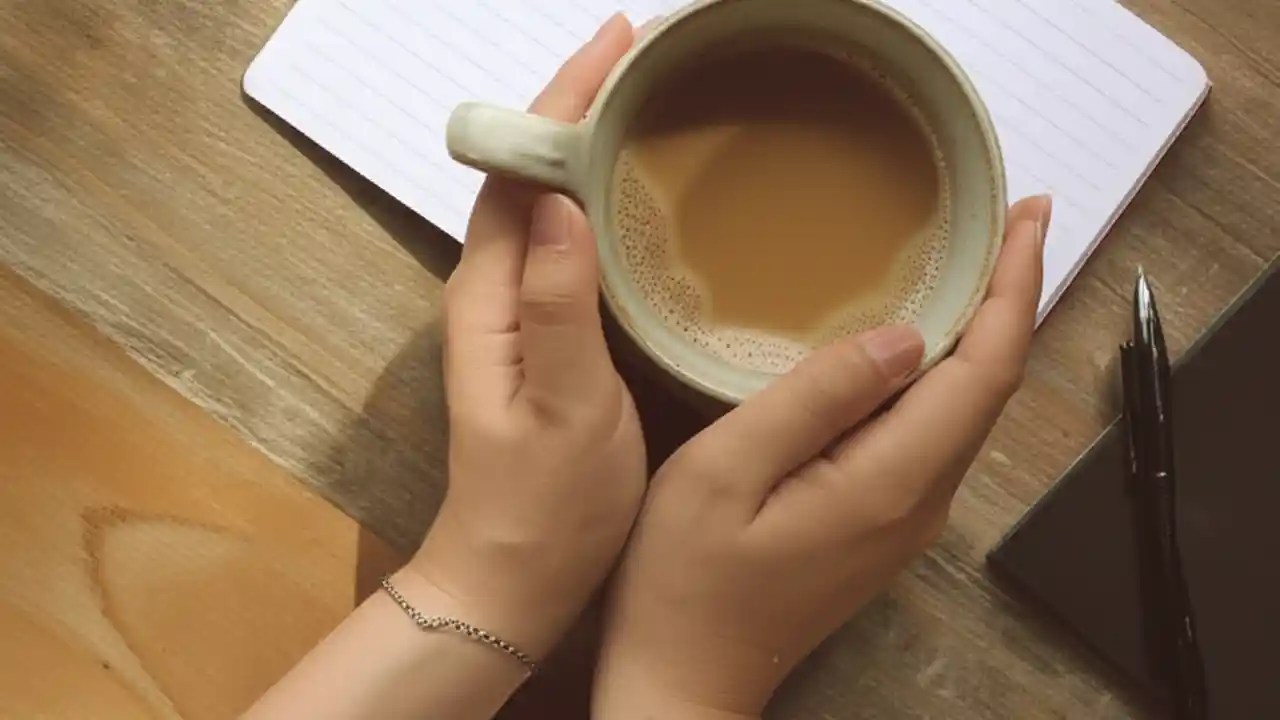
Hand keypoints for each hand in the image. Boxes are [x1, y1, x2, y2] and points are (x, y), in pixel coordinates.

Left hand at [408, 14, 644, 660]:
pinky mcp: (549, 337)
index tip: (617, 46)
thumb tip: (560, 202)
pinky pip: (573, 244)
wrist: (514, 578)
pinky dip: (605, 201)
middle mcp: (496, 290)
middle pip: (532, 172)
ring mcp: (520, 313)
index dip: (562, 101)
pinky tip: (647, 199)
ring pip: (553, 203)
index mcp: (491, 295)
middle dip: (581, 106)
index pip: (519, 169)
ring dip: (593, 146)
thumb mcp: (560, 407)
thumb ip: (557, 308)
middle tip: (651, 62)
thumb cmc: (541, 504)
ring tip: (655, 106)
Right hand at [594, 196, 1052, 718]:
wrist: (685, 679)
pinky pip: (934, 433)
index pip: (984, 371)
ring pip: (966, 408)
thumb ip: (813, 400)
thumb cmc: (684, 583)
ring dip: (979, 332)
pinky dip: (943, 373)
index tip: (1027, 215)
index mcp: (889, 482)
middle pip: (989, 386)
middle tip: (1004, 219)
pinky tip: (915, 339)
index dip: (1015, 288)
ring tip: (971, 259)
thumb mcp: (724, 473)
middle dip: (1009, 297)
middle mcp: (920, 502)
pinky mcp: (883, 524)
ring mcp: (906, 519)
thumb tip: (898, 338)